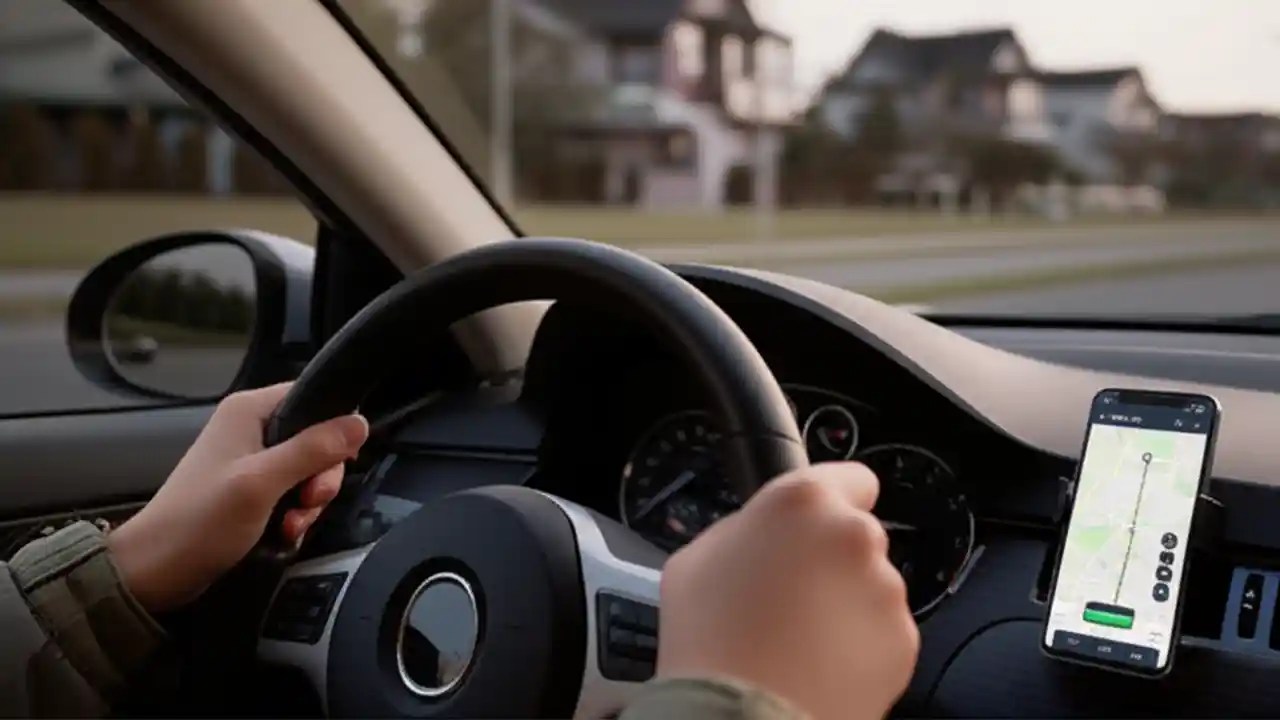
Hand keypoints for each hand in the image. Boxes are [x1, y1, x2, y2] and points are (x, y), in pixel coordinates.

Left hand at [108, 383, 368, 612]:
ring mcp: (250, 462)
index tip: (340, 462)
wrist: (154, 572)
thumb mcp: (263, 482)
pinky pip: (292, 494)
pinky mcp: (250, 491)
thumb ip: (313, 450)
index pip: (312, 396)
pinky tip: (284, 534)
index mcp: (250, 410)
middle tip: (310, 502)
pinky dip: (295, 515)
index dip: (335, 426)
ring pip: (308, 471)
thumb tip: (361, 422)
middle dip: (322, 476)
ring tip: (291, 526)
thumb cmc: (202, 521)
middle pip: (317, 439)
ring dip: (309, 502)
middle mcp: (251, 429)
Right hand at [656, 463, 918, 719]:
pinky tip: (819, 665)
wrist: (741, 719)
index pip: (850, 477)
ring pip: (869, 586)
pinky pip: (881, 631)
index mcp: (802, 502)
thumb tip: (760, 535)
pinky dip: (859, 646)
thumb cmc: (709, 641)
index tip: (815, 526)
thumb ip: (743, 531)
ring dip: (845, 604)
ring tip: (798, 640)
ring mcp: (885, 590)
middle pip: (855, 536)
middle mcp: (854, 536)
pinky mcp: (902, 641)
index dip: (830, 501)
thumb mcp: (697, 559)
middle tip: (788, 596)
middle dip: (830, 560)